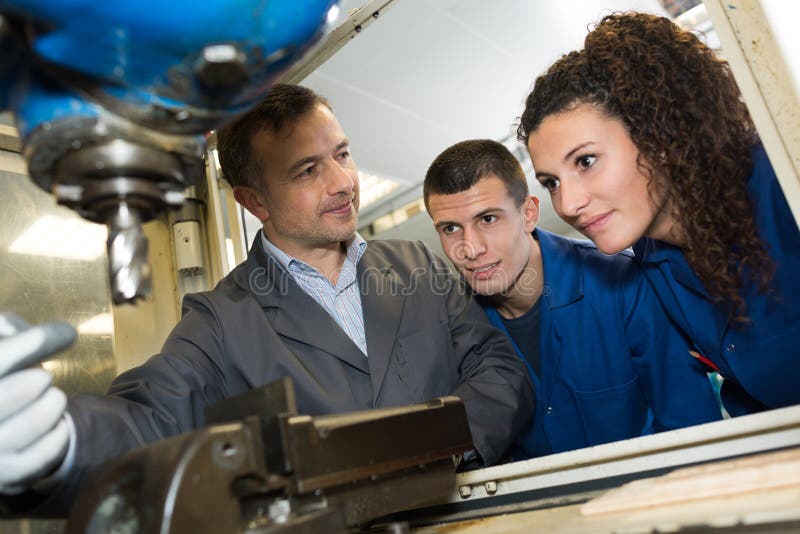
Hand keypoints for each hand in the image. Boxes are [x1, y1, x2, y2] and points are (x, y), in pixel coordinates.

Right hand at [0, 314, 75, 493]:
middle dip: (42, 378)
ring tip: (49, 399)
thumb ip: (8, 333)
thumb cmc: (0, 382)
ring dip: (55, 403)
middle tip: (42, 379)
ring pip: (40, 418)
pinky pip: (48, 449)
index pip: (4, 357)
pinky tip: (53, 424)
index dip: (38, 340)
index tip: (68, 333)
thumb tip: (46, 333)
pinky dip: (60, 432)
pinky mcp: (7, 475)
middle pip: (26, 387)